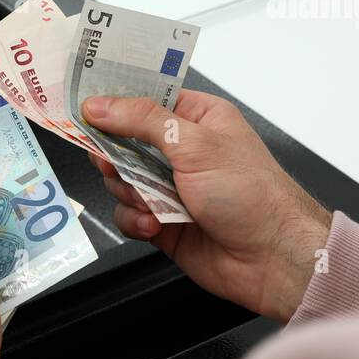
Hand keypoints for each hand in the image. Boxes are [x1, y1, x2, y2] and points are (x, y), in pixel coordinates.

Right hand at [82, 91, 331, 322]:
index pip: (144, 99)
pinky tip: (155, 226)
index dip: (114, 103)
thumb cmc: (254, 196)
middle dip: (116, 158)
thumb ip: (142, 121)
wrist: (272, 259)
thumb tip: (100, 105)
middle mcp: (182, 151)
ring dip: (130, 193)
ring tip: (154, 204)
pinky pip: (127, 214)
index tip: (86, 108)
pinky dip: (135, 221)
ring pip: (119, 180)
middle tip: (116, 164)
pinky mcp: (162, 220)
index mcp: (197, 118)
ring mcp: (171, 187)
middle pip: (122, 142)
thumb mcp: (195, 144)